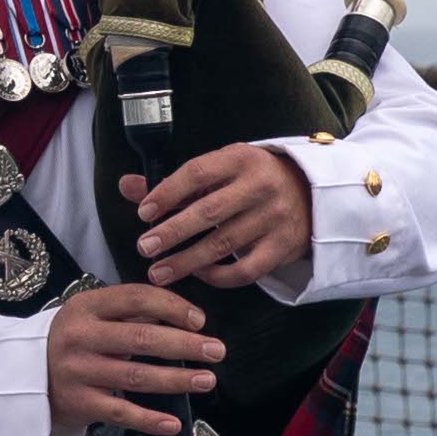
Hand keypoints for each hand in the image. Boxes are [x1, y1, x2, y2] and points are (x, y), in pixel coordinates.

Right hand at [43, 281, 220, 435]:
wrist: (24, 376)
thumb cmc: (72, 341)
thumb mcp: (91, 316)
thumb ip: (131, 313)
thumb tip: (185, 319)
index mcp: (85, 307)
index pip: (135, 298)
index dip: (172, 307)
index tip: (199, 320)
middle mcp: (79, 338)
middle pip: (141, 338)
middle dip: (185, 345)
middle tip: (215, 350)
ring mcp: (78, 372)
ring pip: (136, 377)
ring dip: (176, 379)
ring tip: (206, 380)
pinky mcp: (79, 403)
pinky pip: (121, 413)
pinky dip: (149, 420)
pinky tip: (174, 422)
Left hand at [121, 143, 314, 290]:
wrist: (311, 194)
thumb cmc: (250, 182)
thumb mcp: (219, 170)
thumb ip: (172, 182)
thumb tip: (126, 186)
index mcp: (240, 159)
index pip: (198, 173)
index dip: (168, 192)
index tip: (143, 212)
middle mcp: (260, 186)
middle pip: (209, 211)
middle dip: (172, 232)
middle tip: (144, 247)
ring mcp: (275, 217)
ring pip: (224, 244)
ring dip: (186, 261)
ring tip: (157, 272)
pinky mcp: (283, 247)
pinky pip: (246, 270)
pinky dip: (219, 276)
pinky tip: (199, 274)